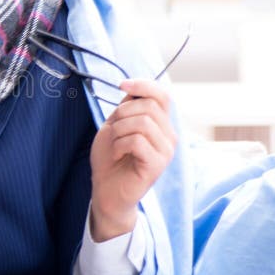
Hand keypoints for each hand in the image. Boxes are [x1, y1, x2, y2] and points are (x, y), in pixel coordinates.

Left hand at [88, 78, 176, 241]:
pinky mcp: (158, 164)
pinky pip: (137, 141)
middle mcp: (168, 135)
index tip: (121, 85)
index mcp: (160, 124)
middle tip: (113, 132)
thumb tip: (132, 85)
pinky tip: (117, 155)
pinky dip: (119, 145)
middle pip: (148, 106)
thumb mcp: (115, 125)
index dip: (143, 84)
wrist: (106, 190)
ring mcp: (166, 150)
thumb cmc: (110, 158)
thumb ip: (127, 107)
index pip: (162, 94)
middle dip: (121, 114)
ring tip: (115, 146)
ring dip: (118, 131)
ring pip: (142, 122)